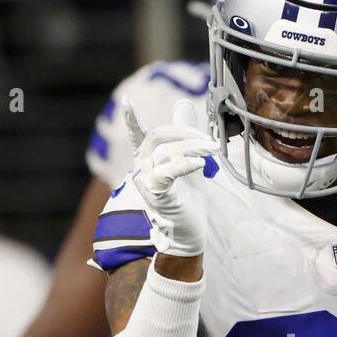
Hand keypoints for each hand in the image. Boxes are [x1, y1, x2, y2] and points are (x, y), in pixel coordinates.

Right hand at [123, 98, 217, 257]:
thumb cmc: (188, 201)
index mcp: (147, 161)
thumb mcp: (189, 162)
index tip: (125, 102)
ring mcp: (146, 183)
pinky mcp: (156, 195)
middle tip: (209, 142)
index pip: (138, 136)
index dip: (131, 120)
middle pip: (158, 137)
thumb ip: (185, 136)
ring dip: (193, 148)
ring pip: (165, 152)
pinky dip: (186, 164)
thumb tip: (184, 105)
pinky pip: (167, 172)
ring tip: (211, 152)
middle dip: (186, 133)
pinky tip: (201, 164)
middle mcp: (142, 170)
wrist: (189, 234)